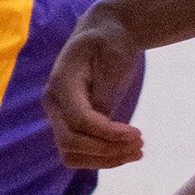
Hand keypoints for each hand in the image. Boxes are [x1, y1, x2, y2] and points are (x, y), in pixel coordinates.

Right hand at [44, 12, 144, 169]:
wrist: (103, 35)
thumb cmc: (110, 40)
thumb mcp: (113, 54)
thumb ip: (105, 85)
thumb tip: (103, 117)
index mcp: (61, 81)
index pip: (78, 119)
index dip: (107, 133)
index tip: (138, 134)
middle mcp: (54, 102)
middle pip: (70, 142)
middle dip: (106, 150)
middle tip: (141, 145)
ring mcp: (59, 116)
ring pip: (70, 154)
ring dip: (104, 160)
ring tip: (137, 152)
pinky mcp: (70, 124)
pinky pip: (79, 153)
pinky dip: (102, 159)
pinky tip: (127, 151)